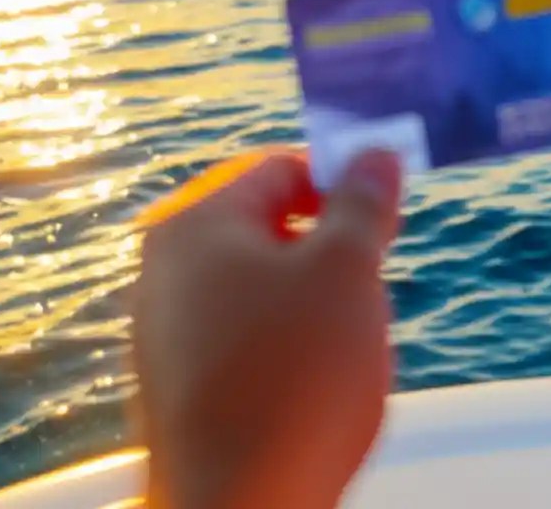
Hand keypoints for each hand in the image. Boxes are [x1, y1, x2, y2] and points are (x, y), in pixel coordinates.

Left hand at [133, 148, 401, 508]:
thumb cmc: (295, 378)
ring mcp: (166, 334)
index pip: (280, 170)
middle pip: (270, 233)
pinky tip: (312, 397)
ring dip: (315, 312)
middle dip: (331, 260)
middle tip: (365, 302)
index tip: (385, 225)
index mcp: (195, 227)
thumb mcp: (347, 272)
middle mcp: (165, 272)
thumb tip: (374, 154)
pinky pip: (246, 345)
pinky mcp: (179, 388)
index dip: (341, 187)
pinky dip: (288, 356)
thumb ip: (362, 203)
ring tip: (343, 359)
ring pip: (264, 293)